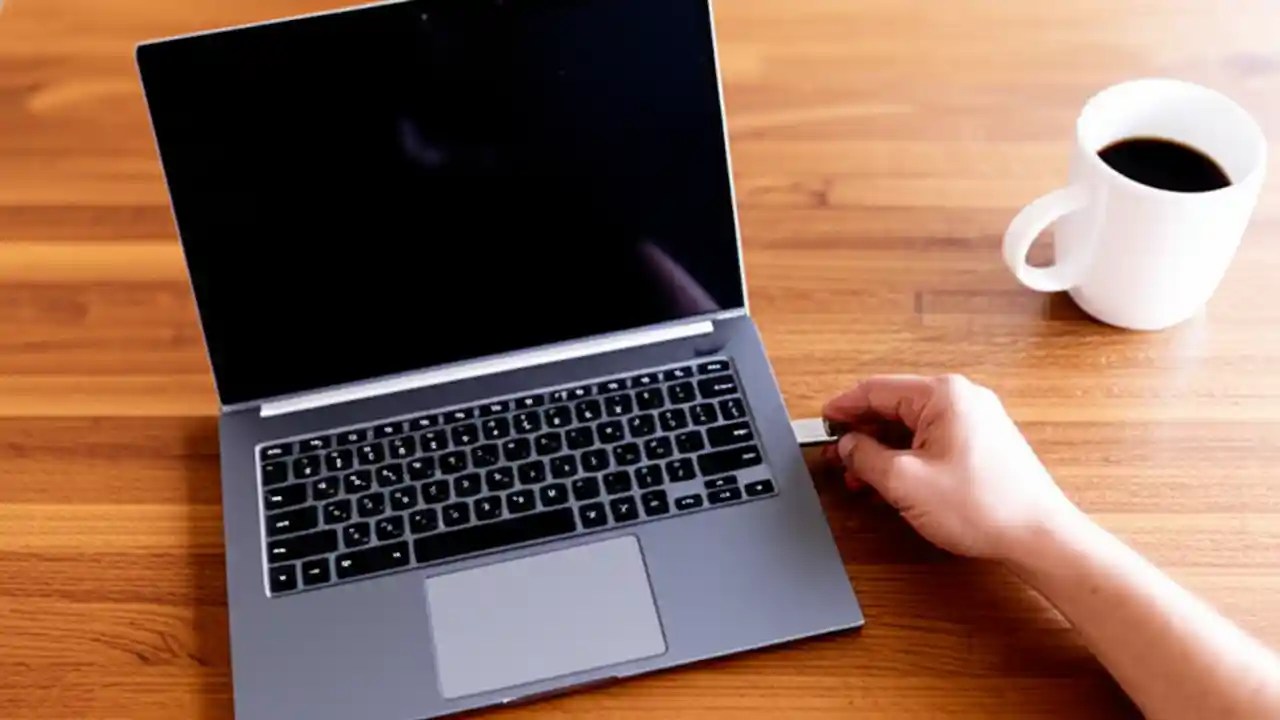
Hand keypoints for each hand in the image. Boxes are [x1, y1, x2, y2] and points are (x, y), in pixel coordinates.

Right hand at [822, 374, 1078, 560]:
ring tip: (860, 479)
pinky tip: (891, 482)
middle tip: (837, 459)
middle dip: (861, 435)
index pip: (875, 390)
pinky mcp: (981, 443)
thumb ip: (865, 457)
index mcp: (943, 395)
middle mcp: (962, 399)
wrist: (1037, 535)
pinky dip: (906, 457)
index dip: (842, 409)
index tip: (821, 425)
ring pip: (911, 427)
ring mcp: (975, 420)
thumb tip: (847, 446)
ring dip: (881, 451)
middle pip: (893, 408)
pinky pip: (931, 441)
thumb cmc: (983, 506)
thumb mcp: (904, 481)